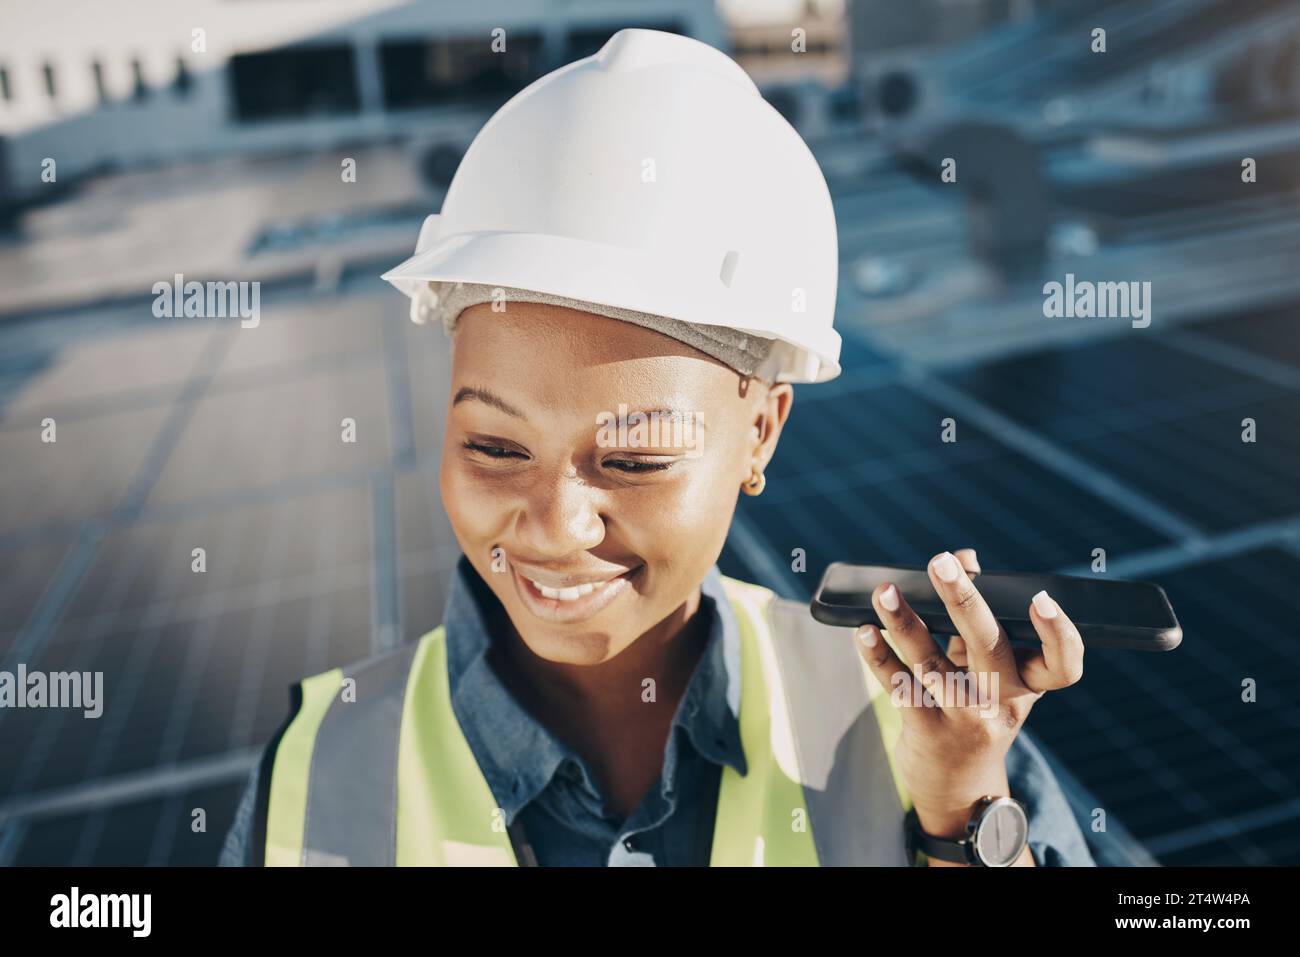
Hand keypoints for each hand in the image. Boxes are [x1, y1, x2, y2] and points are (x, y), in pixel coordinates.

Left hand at [853, 549, 1084, 866]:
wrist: (958, 787)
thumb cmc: (976, 709)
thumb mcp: (991, 670)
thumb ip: (977, 616)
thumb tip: (965, 557)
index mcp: (1026, 683)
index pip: (1062, 665)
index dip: (1060, 636)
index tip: (1041, 601)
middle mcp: (1000, 701)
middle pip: (988, 646)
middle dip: (963, 601)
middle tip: (942, 563)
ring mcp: (963, 717)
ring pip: (931, 662)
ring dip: (904, 623)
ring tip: (884, 591)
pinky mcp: (926, 729)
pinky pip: (899, 686)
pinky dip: (879, 656)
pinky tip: (864, 631)